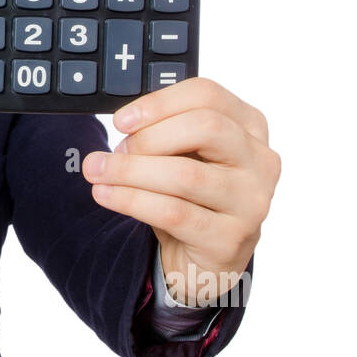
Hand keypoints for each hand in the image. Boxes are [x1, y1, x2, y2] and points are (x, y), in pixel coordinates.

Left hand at [82, 77, 279, 305]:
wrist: (206, 260)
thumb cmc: (194, 196)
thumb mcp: (185, 155)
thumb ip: (166, 132)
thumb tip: (125, 124)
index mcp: (250, 127)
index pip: (208, 95)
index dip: (159, 103)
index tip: (122, 120)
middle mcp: (260, 161)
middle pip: (205, 127)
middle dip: (149, 137)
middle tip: (115, 150)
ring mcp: (250, 202)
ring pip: (185, 175)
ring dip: (130, 171)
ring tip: (96, 171)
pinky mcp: (229, 238)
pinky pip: (173, 212)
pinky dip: (132, 200)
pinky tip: (107, 195)